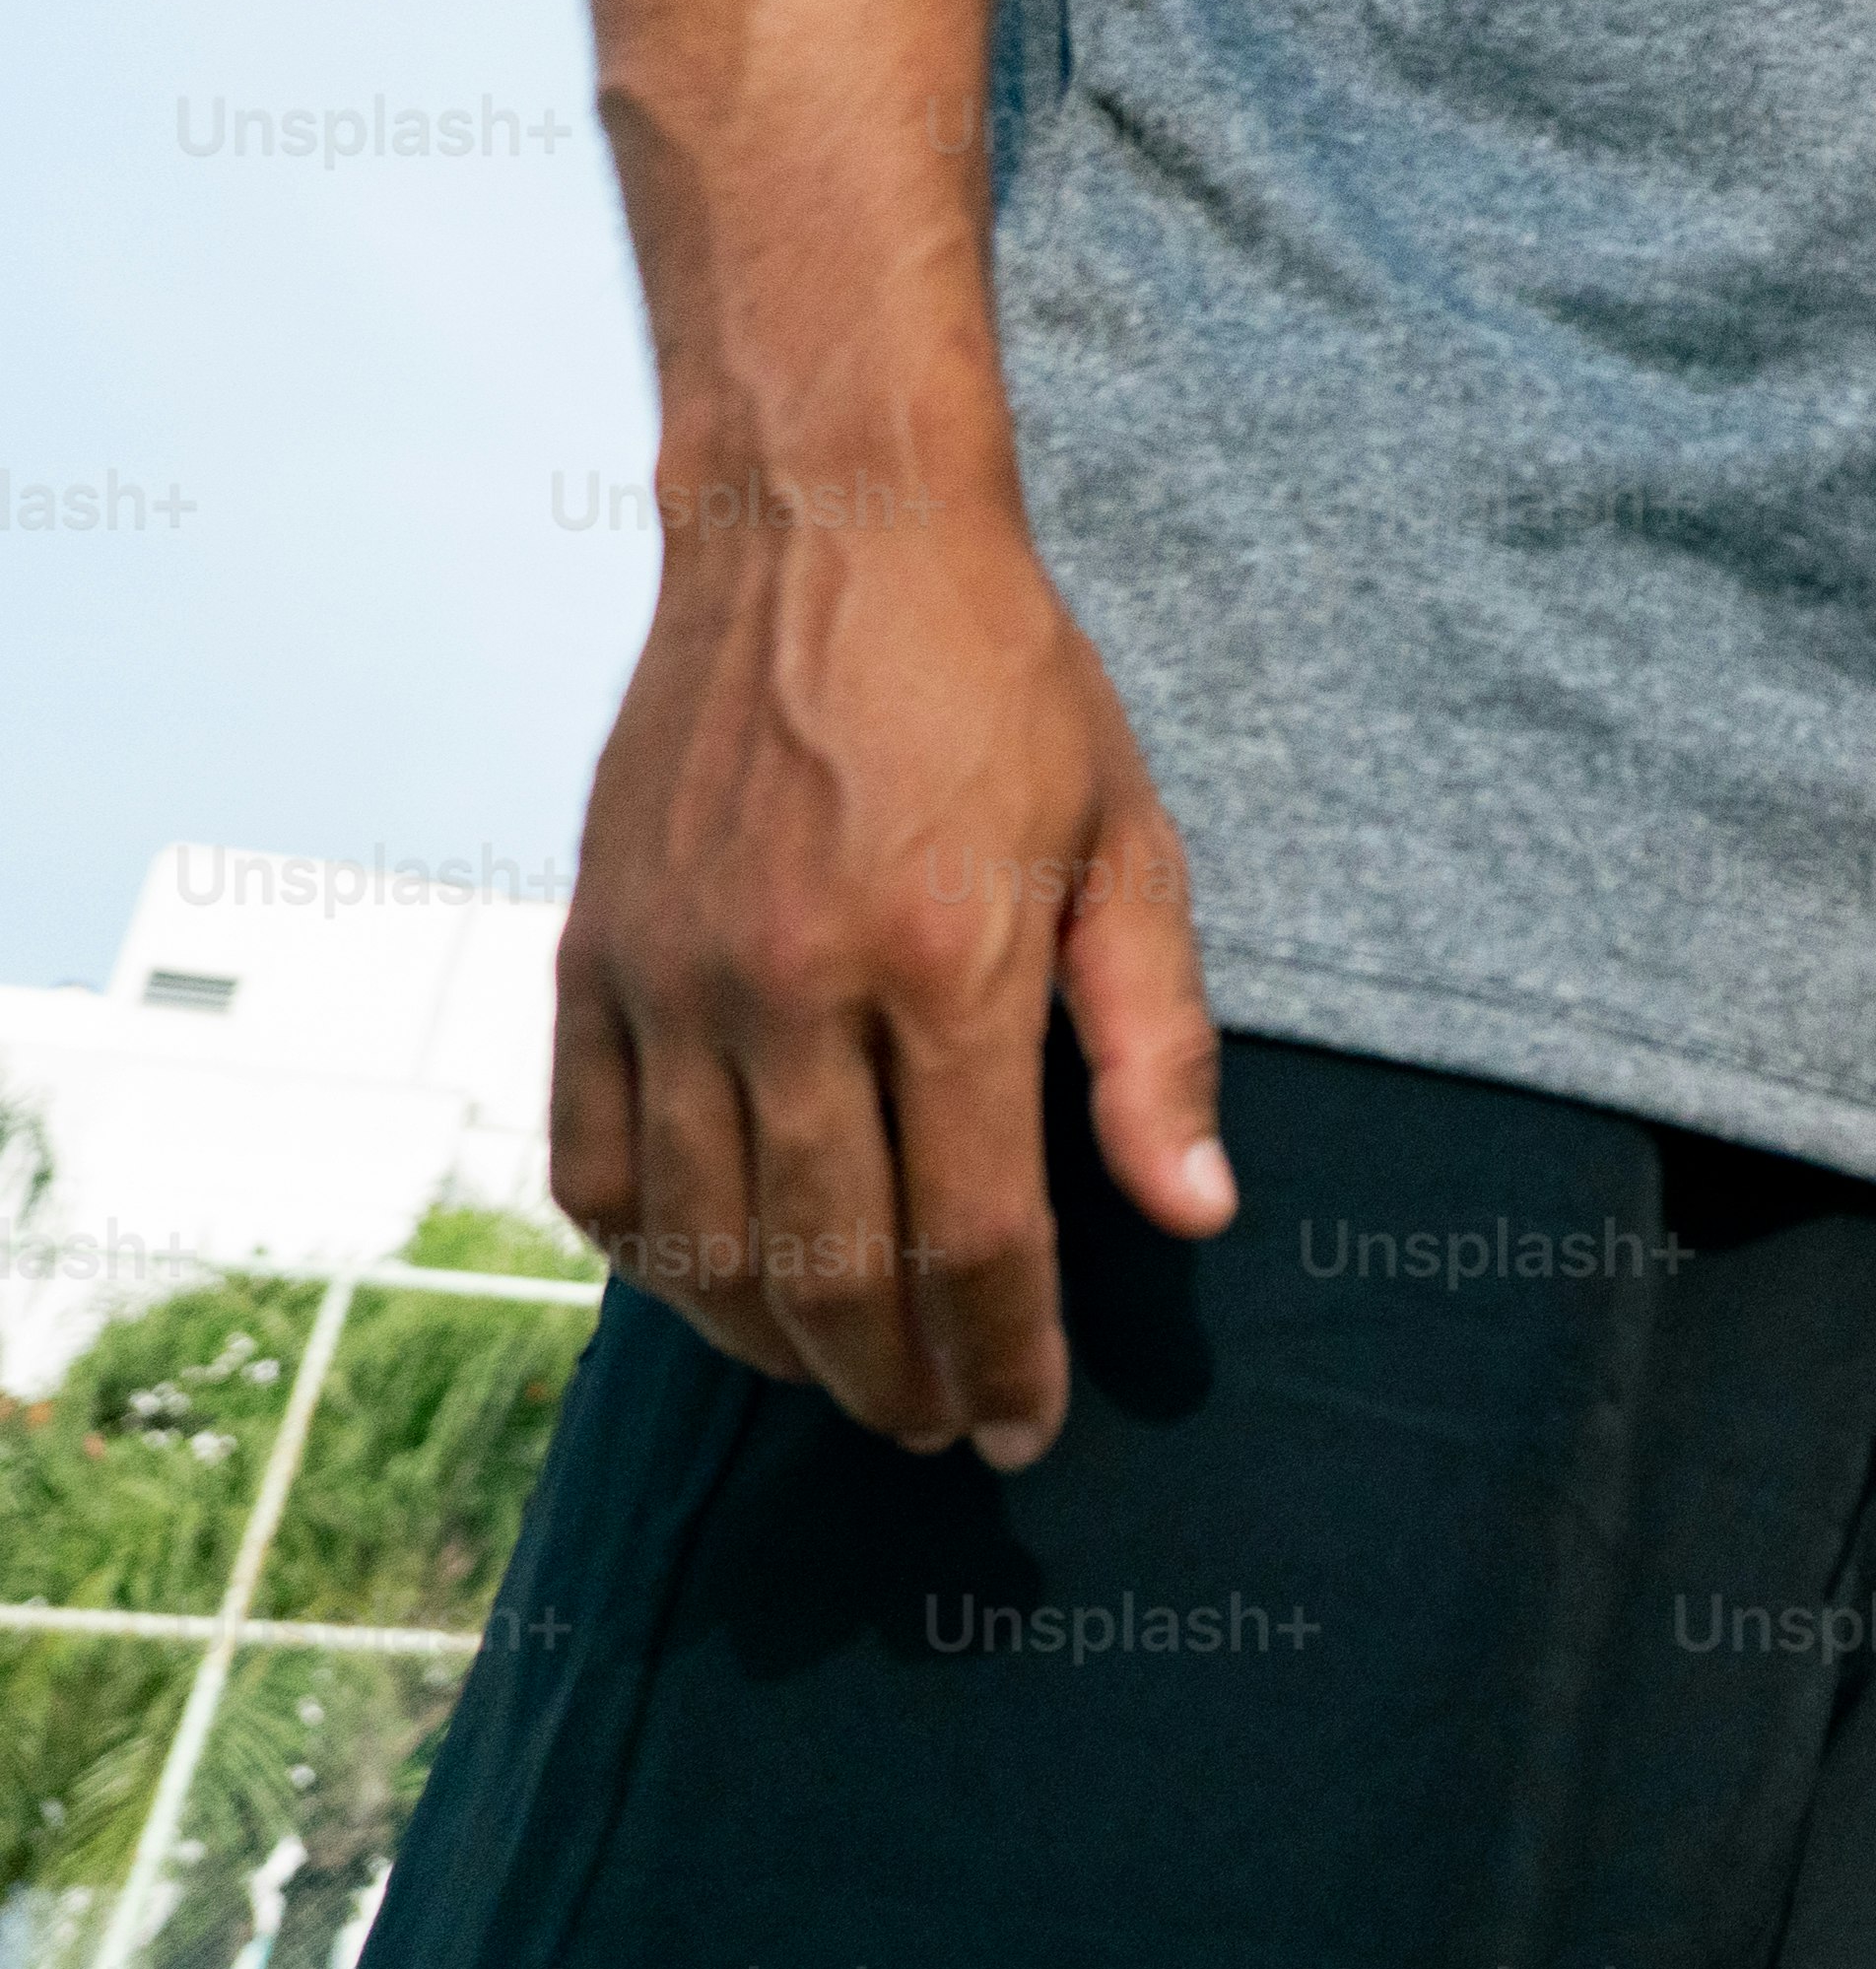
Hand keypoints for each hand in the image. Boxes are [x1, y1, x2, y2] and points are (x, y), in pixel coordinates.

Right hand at [548, 489, 1235, 1464]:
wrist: (825, 539)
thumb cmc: (1006, 688)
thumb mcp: (1128, 842)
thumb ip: (1155, 1040)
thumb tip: (1194, 1214)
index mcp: (947, 961)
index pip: (976, 1232)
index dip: (1005, 1353)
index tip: (1028, 1426)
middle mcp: (794, 985)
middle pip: (830, 1267)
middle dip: (895, 1382)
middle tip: (941, 1429)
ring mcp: (674, 976)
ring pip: (699, 1242)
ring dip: (775, 1347)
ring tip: (846, 1386)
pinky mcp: (590, 956)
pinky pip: (589, 1162)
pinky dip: (645, 1257)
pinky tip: (712, 1289)